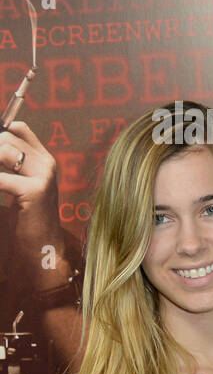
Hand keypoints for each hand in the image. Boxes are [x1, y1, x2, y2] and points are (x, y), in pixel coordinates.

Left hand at [0, 121, 62, 279]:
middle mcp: (47, 163)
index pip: (18, 129)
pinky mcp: (35, 191)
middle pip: (7, 138)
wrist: (43, 244)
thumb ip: (10, 166)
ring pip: (5, 151)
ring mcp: (44, 176)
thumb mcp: (20, 185)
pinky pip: (1, 178)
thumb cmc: (27, 216)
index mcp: (44, 159)